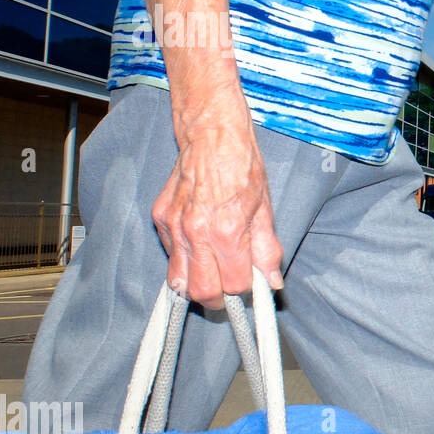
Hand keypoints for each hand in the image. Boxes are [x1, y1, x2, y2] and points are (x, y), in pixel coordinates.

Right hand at [151, 114, 283, 307]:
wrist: (212, 134)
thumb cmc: (242, 167)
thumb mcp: (265, 209)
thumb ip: (266, 250)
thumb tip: (273, 281)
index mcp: (226, 231)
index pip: (234, 285)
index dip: (246, 290)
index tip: (251, 285)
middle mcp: (195, 232)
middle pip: (202, 292)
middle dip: (218, 299)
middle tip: (229, 290)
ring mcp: (173, 226)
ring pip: (178, 280)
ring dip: (197, 285)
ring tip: (213, 274)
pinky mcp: (160, 218)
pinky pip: (170, 255)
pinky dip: (184, 261)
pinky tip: (199, 248)